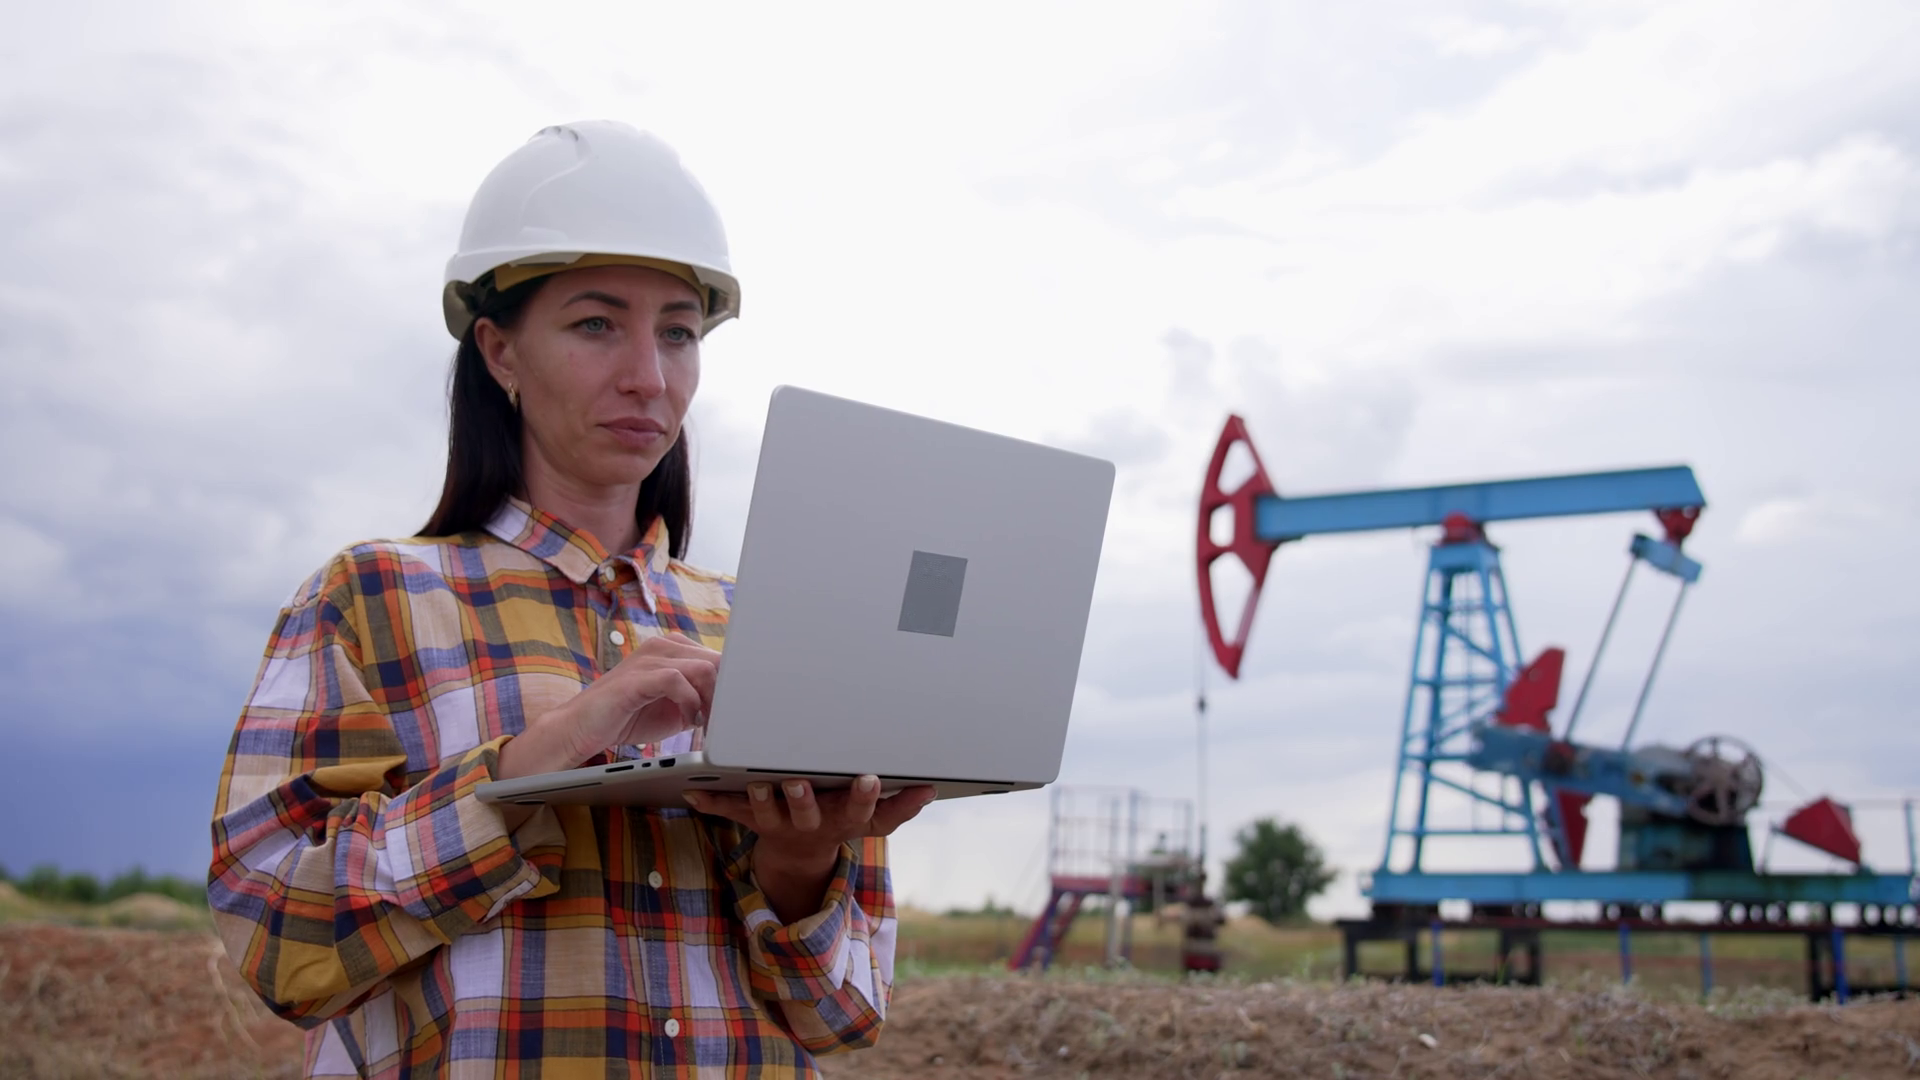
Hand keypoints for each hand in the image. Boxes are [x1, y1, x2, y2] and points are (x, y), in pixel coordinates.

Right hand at [497, 632, 718, 780]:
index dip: (733, 685)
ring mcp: (649, 658)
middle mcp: (663, 646)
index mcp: (675, 649)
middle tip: (725, 721)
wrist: (582, 728)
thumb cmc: (629, 717)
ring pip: (703, 668)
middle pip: (718, 660)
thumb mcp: (677, 707)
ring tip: (708, 722)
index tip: (736, 711)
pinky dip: (690, 702)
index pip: (720, 658)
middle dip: (727, 693)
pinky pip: (677, 680)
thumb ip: (703, 700)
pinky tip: (688, 720)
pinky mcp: (638, 676)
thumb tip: (734, 707)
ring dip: (712, 699)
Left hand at [684, 777, 935, 921]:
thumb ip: (902, 807)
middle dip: (801, 798)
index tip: (869, 778)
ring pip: (766, 811)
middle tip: (797, 781)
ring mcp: (778, 823)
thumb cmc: (841, 823)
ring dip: (758, 798)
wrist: (800, 857)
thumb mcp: (874, 824)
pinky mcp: (753, 819)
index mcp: (842, 819)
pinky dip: (710, 802)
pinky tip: (692, 793)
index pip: (858, 808)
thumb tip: (930, 788)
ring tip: (753, 781)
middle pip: (805, 812)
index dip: (864, 797)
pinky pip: (728, 810)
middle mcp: (810, 823)